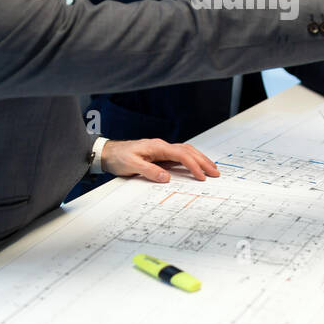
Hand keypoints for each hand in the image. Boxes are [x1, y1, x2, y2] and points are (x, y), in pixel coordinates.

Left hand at [101, 138, 219, 182]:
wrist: (108, 152)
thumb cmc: (118, 157)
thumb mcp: (131, 166)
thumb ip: (149, 171)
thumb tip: (166, 177)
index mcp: (157, 147)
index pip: (181, 155)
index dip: (193, 165)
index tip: (201, 176)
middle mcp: (162, 146)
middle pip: (188, 151)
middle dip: (203, 161)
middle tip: (215, 173)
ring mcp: (162, 150)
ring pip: (186, 151)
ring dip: (200, 159)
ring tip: (211, 169)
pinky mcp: (160, 155)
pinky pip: (180, 156)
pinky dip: (191, 160)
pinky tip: (197, 167)